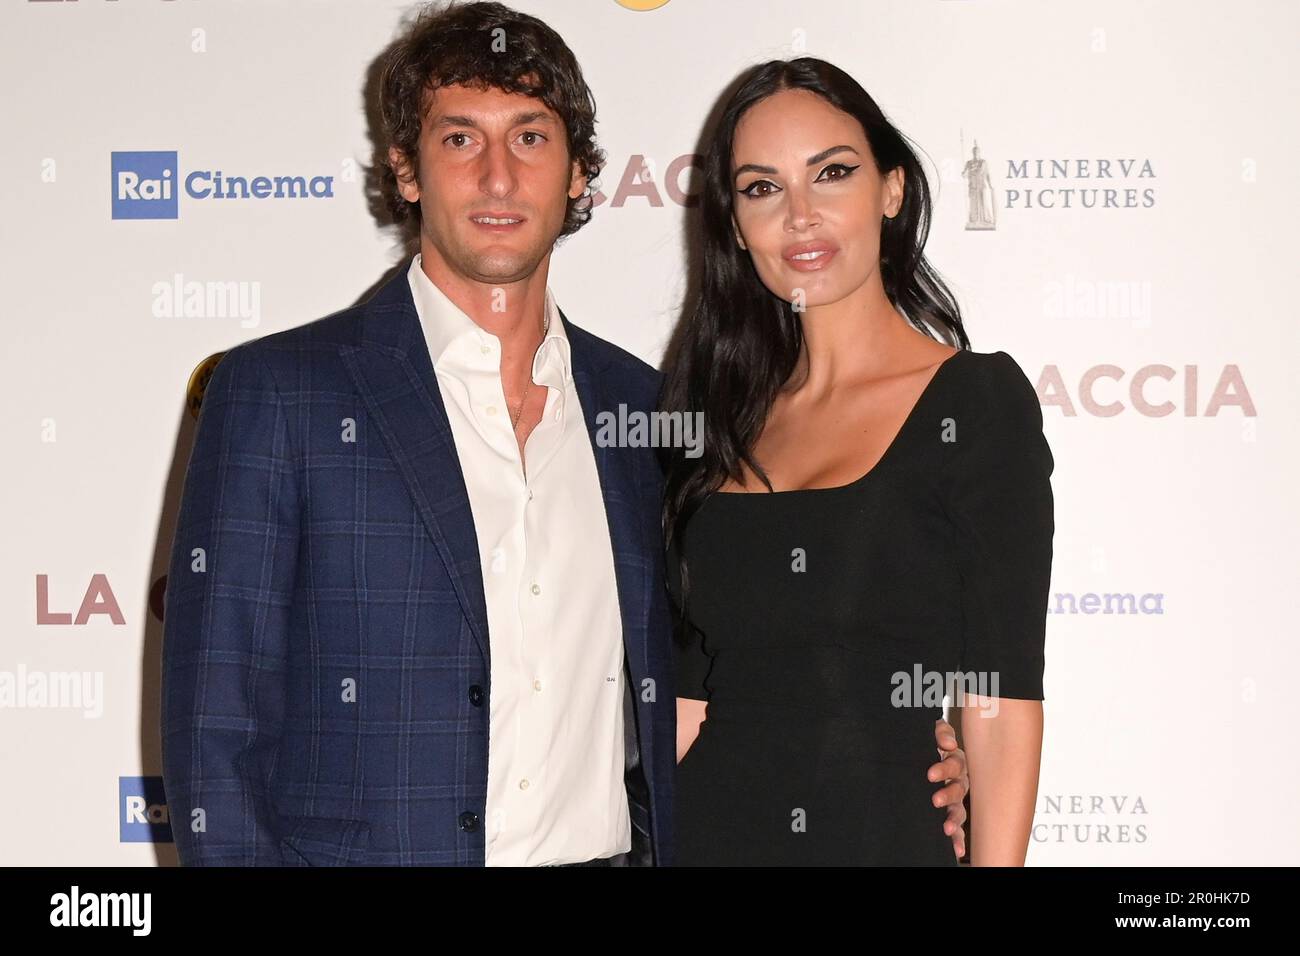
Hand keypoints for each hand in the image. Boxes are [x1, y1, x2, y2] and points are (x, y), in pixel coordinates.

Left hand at [928, 718, 968, 859]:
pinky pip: (957, 827)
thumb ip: (940, 732)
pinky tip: (956, 850)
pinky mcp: (949, 813)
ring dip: (954, 819)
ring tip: (946, 827)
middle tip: (935, 799)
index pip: (955, 763)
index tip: (931, 774)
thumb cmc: (928, 743)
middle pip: (959, 788)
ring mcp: (955, 799)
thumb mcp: (931, 732)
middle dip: (948, 794)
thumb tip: (948, 743)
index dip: (945, 768)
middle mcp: (958, 780)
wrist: (915, 753)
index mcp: (955, 760)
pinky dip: (957, 838)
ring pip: (959, 810)